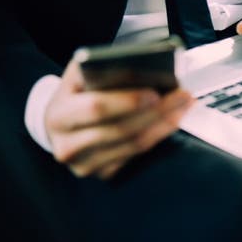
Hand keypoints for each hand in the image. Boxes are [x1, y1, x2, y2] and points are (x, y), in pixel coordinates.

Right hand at [44, 58, 193, 179]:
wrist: (59, 123)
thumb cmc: (76, 92)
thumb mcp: (78, 75)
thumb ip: (100, 68)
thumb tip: (142, 67)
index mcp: (58, 115)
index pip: (96, 107)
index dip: (126, 101)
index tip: (155, 92)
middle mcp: (66, 146)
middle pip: (120, 129)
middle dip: (156, 112)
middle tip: (182, 95)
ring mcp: (84, 165)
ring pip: (133, 145)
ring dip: (164, 124)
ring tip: (184, 105)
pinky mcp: (101, 175)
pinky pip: (135, 155)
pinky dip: (157, 136)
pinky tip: (171, 120)